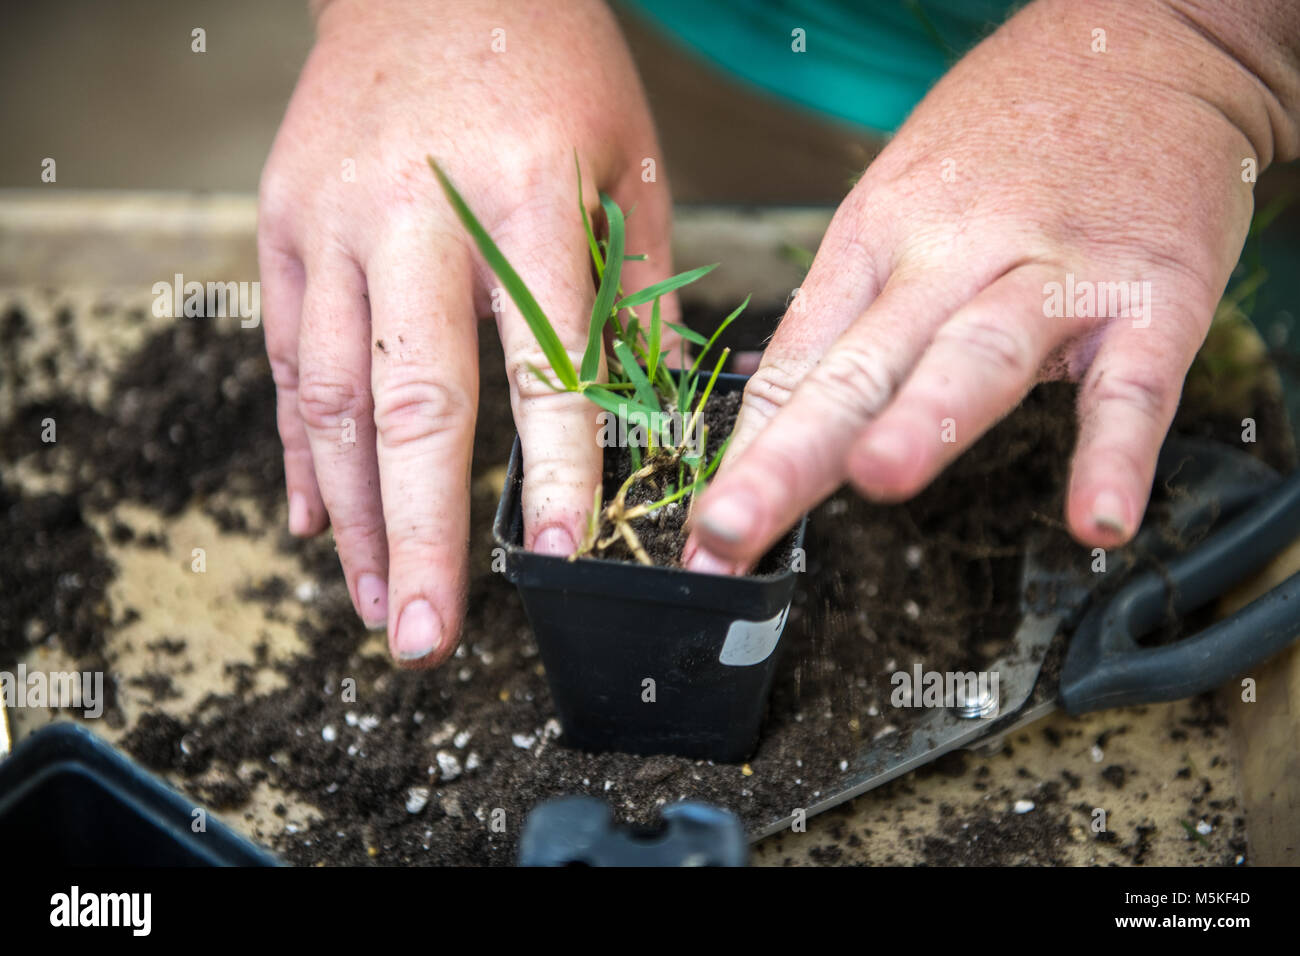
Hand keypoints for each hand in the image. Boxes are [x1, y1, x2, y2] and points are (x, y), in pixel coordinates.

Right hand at [259, 0, 675, 664]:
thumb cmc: (549, 63)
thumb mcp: (627, 160)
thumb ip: (633, 290)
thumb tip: (651, 413)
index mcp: (522, 196)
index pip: (541, 362)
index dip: (553, 470)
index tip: (560, 559)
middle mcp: (413, 215)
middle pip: (411, 403)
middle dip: (423, 535)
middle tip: (430, 638)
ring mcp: (332, 222)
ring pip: (330, 398)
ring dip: (356, 518)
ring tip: (381, 606)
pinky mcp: (283, 225)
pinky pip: (285, 358)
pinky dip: (302, 450)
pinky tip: (321, 525)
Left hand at [686, 0, 1299, 572]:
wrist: (1145, 42)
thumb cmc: (1009, 136)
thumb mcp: (902, 198)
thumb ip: (852, 307)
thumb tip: (778, 403)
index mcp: (876, 237)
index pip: (798, 362)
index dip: (744, 452)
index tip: (703, 535)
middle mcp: (950, 255)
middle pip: (857, 367)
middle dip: (786, 456)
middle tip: (728, 530)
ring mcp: (1050, 275)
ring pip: (976, 355)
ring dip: (924, 421)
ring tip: (876, 482)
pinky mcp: (1152, 296)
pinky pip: (1132, 386)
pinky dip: (1116, 455)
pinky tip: (1098, 521)